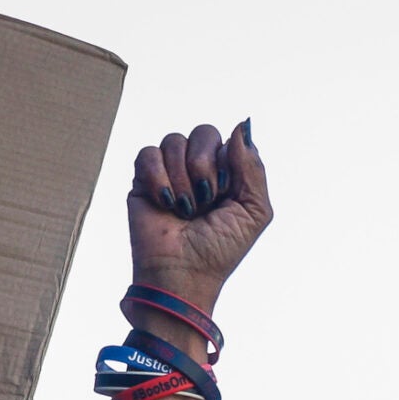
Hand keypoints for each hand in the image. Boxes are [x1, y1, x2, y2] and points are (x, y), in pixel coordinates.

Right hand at [127, 121, 270, 309]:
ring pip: (174, 140)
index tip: (225, 194)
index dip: (228, 163)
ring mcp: (171, 173)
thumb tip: (242, 126)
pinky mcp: (144, 180)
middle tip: (205, 199)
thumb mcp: (254, 211)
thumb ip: (253, 168)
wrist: (184, 274)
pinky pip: (148, 153)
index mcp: (228, 175)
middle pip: (204, 133)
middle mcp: (199, 169)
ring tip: (185, 209)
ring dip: (182, 178)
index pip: (230, 142)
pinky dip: (159, 178)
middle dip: (205, 166)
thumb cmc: (220, 250)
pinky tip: (165, 203)